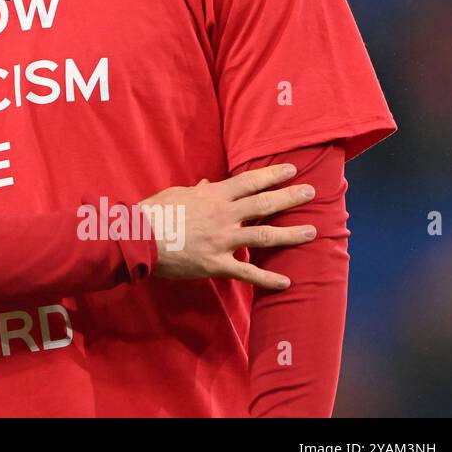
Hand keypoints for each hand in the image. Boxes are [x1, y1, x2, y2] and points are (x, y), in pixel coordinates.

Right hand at [140, 164, 315, 290]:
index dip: (272, 175)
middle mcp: (223, 215)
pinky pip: (247, 272)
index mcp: (213, 196)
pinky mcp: (216, 264)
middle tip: (312, 192)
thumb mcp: (175, 194)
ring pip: (264, 236)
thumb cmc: (153, 213)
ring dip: (290, 234)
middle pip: (264, 204)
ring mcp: (222, 240)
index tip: (291, 170)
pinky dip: (267, 278)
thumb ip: (194, 191)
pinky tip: (286, 282)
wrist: (139, 238)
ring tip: (311, 232)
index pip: (249, 181)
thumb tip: (205, 185)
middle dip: (290, 197)